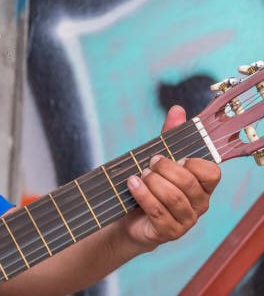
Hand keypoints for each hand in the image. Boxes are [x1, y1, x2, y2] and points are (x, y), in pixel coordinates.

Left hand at [119, 105, 220, 251]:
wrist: (130, 219)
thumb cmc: (150, 187)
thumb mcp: (159, 160)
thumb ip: (170, 137)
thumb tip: (177, 109)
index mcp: (202, 185)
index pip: (212, 172)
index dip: (194, 162)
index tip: (176, 156)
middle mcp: (199, 204)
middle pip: (188, 183)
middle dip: (166, 168)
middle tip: (150, 162)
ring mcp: (185, 221)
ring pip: (174, 198)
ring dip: (153, 182)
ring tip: (139, 174)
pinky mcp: (168, 232)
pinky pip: (158, 212)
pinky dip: (143, 195)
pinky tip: (132, 184)